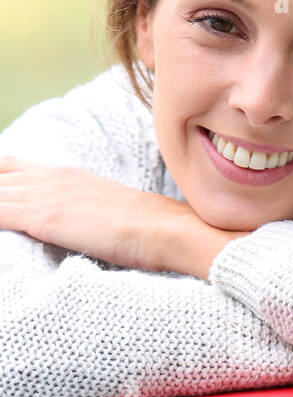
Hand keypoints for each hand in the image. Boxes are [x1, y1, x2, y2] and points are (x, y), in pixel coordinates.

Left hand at [0, 155, 248, 276]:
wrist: (171, 231)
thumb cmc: (151, 231)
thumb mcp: (111, 212)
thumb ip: (87, 212)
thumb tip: (81, 227)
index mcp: (67, 174)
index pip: (11, 165)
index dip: (0, 175)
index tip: (2, 189)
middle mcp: (53, 177)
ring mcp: (47, 195)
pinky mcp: (46, 217)